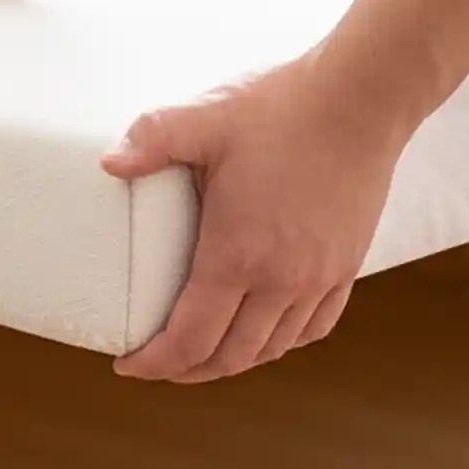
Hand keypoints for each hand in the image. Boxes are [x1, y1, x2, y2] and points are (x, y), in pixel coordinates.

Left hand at [102, 54, 416, 382]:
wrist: (362, 98)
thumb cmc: (281, 107)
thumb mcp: (205, 118)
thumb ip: (150, 140)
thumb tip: (107, 165)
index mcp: (237, 254)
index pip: (190, 339)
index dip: (155, 362)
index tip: (127, 364)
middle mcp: (281, 279)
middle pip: (229, 357)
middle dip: (186, 370)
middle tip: (156, 362)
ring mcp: (320, 277)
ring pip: (272, 349)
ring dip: (232, 361)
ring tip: (202, 353)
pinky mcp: (347, 266)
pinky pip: (313, 327)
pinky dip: (280, 342)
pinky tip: (262, 332)